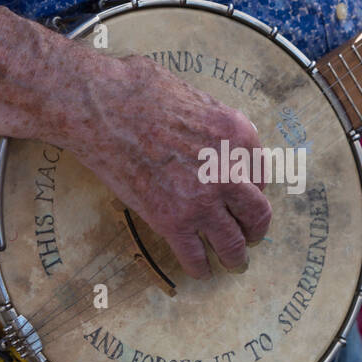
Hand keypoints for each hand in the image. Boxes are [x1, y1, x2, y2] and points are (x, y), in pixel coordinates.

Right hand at [68, 54, 271, 279]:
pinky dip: (200, 267)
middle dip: (256, 228)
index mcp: (238, 135)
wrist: (101, 108)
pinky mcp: (173, 221)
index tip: (245, 196)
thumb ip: (212, 121)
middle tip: (251, 235)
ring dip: (236, 256)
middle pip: (257, 212)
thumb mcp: (194, 95)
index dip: (253, 187)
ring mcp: (202, 200)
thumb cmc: (138, 90)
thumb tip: (211, 132)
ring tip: (235, 263)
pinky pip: (195, 254)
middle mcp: (229, 170)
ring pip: (233, 242)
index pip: (260, 172)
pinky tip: (200, 270)